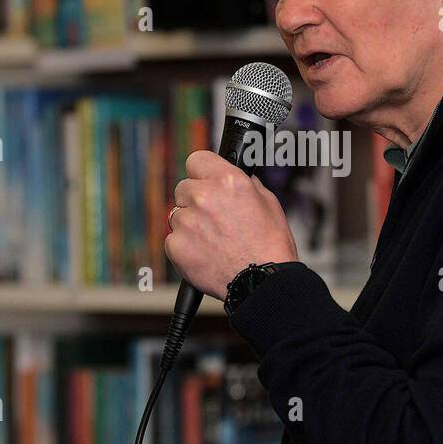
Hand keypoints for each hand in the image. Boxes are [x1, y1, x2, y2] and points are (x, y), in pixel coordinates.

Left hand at [165, 150, 298, 298]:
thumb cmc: (270, 246)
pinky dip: (185, 246)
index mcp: (228, 181)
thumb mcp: (268, 202)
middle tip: (214, 218)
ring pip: (177, 214)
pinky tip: (205, 253)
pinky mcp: (176, 245)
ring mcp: (187, 222)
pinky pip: (173, 238)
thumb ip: (246, 184)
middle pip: (183, 187)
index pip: (196, 159)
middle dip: (195, 200)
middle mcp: (204, 197)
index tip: (205, 179)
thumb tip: (236, 177)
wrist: (261, 283)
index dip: (202, 171)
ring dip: (190, 224)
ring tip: (213, 240)